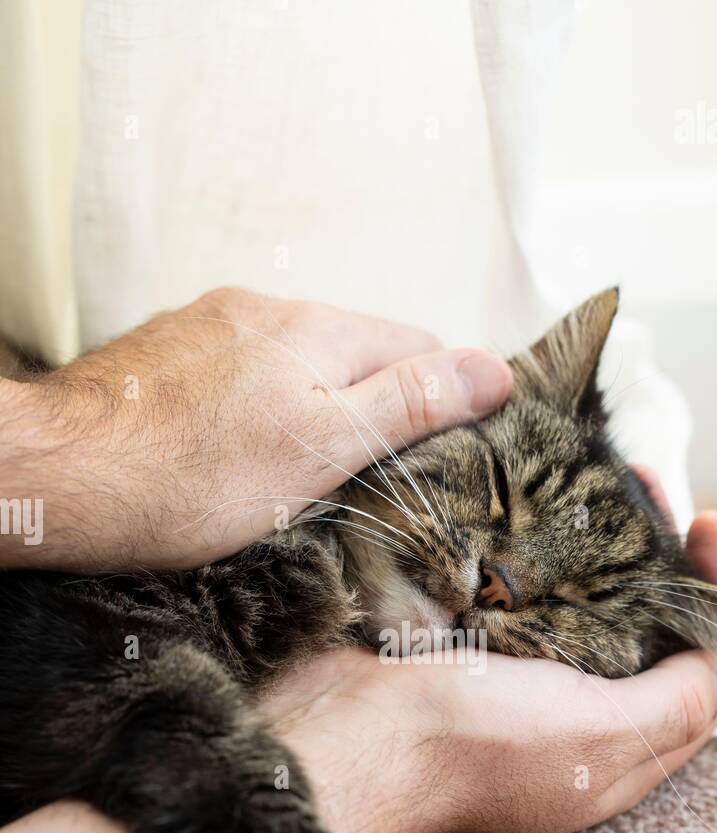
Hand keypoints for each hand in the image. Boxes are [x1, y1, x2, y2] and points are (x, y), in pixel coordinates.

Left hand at [0, 292, 511, 569]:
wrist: (64, 475)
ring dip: (313, 401)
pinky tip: (235, 453)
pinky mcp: (166, 354)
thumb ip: (409, 404)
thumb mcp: (325, 448)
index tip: (444, 451)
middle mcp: (265, 310)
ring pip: (293, 360)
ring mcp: (209, 326)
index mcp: (318, 331)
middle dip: (375, 401)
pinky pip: (238, 373)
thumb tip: (493, 369)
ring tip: (302, 469)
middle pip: (355, 349)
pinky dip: (254, 406)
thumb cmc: (194, 478)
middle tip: (375, 474)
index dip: (441, 398)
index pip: (418, 346)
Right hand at [260, 508, 716, 832]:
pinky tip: (531, 499)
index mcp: (615, 749)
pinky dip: (535, 543)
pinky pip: (517, 588)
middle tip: (645, 485)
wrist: (340, 734)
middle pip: (643, 627)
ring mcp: (513, 678)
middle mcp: (570, 715)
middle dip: (657, 553)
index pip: (703, 670)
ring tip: (594, 476)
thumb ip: (680, 702)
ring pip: (581, 598)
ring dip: (598, 537)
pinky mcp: (462, 644)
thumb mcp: (599, 736)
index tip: (709, 525)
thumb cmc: (471, 744)